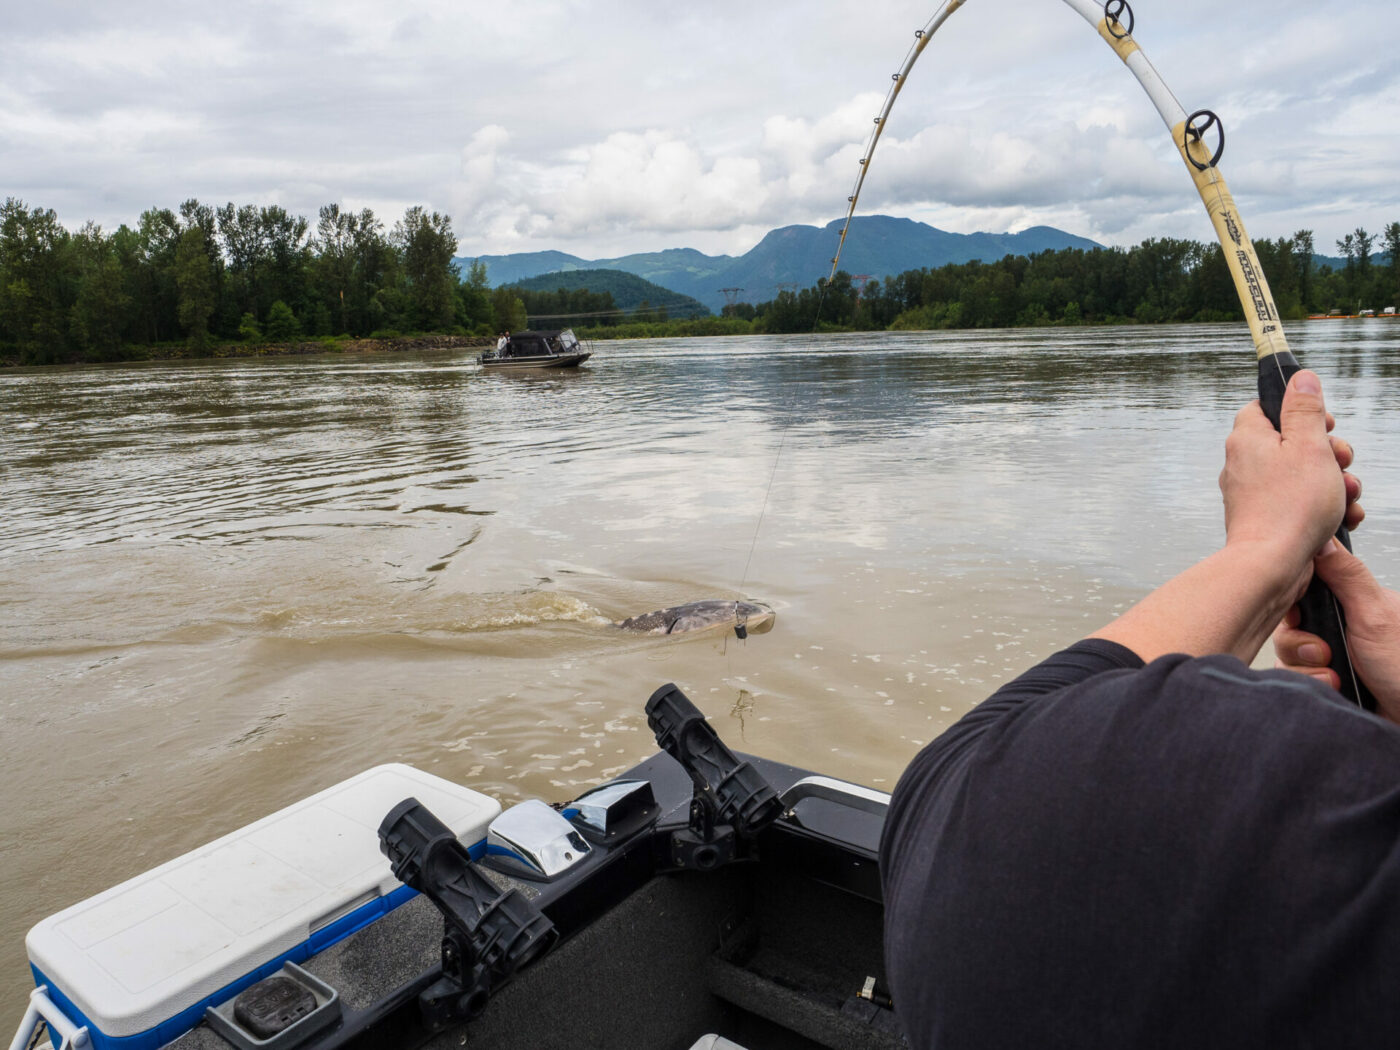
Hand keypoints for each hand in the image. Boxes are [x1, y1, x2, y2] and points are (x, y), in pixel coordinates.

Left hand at [1219, 371, 1348, 576]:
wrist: (1270, 566)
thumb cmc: (1289, 508)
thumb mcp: (1308, 446)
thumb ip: (1305, 410)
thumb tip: (1300, 378)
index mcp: (1248, 439)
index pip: (1266, 407)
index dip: (1300, 411)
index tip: (1325, 424)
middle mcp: (1244, 464)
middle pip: (1291, 442)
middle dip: (1328, 451)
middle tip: (1341, 462)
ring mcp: (1253, 493)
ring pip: (1302, 475)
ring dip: (1334, 482)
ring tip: (1347, 495)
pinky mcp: (1265, 518)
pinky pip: (1299, 503)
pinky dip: (1324, 507)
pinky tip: (1344, 517)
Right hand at [1274, 542, 1399, 722]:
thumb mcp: (1375, 615)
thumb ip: (1347, 576)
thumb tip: (1323, 539)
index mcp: (1352, 602)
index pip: (1303, 589)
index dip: (1293, 603)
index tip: (1301, 615)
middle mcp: (1338, 627)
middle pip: (1288, 624)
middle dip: (1300, 643)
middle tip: (1324, 651)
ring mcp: (1329, 655)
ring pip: (1287, 654)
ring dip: (1308, 668)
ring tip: (1335, 675)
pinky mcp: (1322, 679)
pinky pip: (1293, 678)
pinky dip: (1312, 685)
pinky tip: (1334, 688)